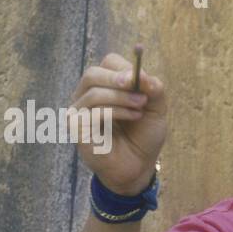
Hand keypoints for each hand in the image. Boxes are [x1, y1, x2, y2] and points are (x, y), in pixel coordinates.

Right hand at [67, 51, 167, 194]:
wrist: (138, 166)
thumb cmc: (143, 136)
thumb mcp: (156, 110)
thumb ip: (153, 90)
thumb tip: (143, 75)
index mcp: (105, 87)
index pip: (108, 64)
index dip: (125, 68)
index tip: (142, 79)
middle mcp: (87, 96)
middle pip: (93, 74)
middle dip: (118, 80)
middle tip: (138, 88)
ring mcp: (79, 112)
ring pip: (93, 93)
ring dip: (121, 98)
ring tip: (140, 107)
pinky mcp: (77, 129)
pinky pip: (91, 113)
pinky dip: (115, 112)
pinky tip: (133, 117)